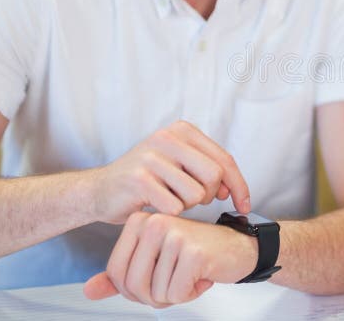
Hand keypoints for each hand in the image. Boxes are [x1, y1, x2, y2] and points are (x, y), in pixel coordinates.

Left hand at [84, 212, 255, 306]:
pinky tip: (204, 277)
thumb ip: (121, 276)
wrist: (238, 249)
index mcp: (140, 221)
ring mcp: (175, 235)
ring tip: (192, 276)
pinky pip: (177, 294)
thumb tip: (89, 290)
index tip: (157, 279)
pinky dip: (190, 294)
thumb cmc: (196, 254)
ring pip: (156, 292)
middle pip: (133, 285)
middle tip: (176, 283)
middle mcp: (155, 222)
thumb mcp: (155, 264)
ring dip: (176, 295)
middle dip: (155, 296)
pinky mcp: (194, 252)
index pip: (116, 272)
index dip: (134, 290)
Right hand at [89, 120, 250, 223]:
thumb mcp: (180, 167)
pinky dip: (169, 213)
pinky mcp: (138, 178)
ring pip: (196, 194)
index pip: (225, 159)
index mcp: (182, 130)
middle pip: (214, 176)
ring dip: (186, 205)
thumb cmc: (147, 182)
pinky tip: (154, 205)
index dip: (239, 185)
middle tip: (192, 201)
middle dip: (209, 196)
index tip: (244, 205)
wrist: (99, 191)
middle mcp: (168, 137)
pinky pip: (174, 207)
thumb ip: (208, 171)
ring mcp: (152, 156)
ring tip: (167, 198)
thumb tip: (229, 190)